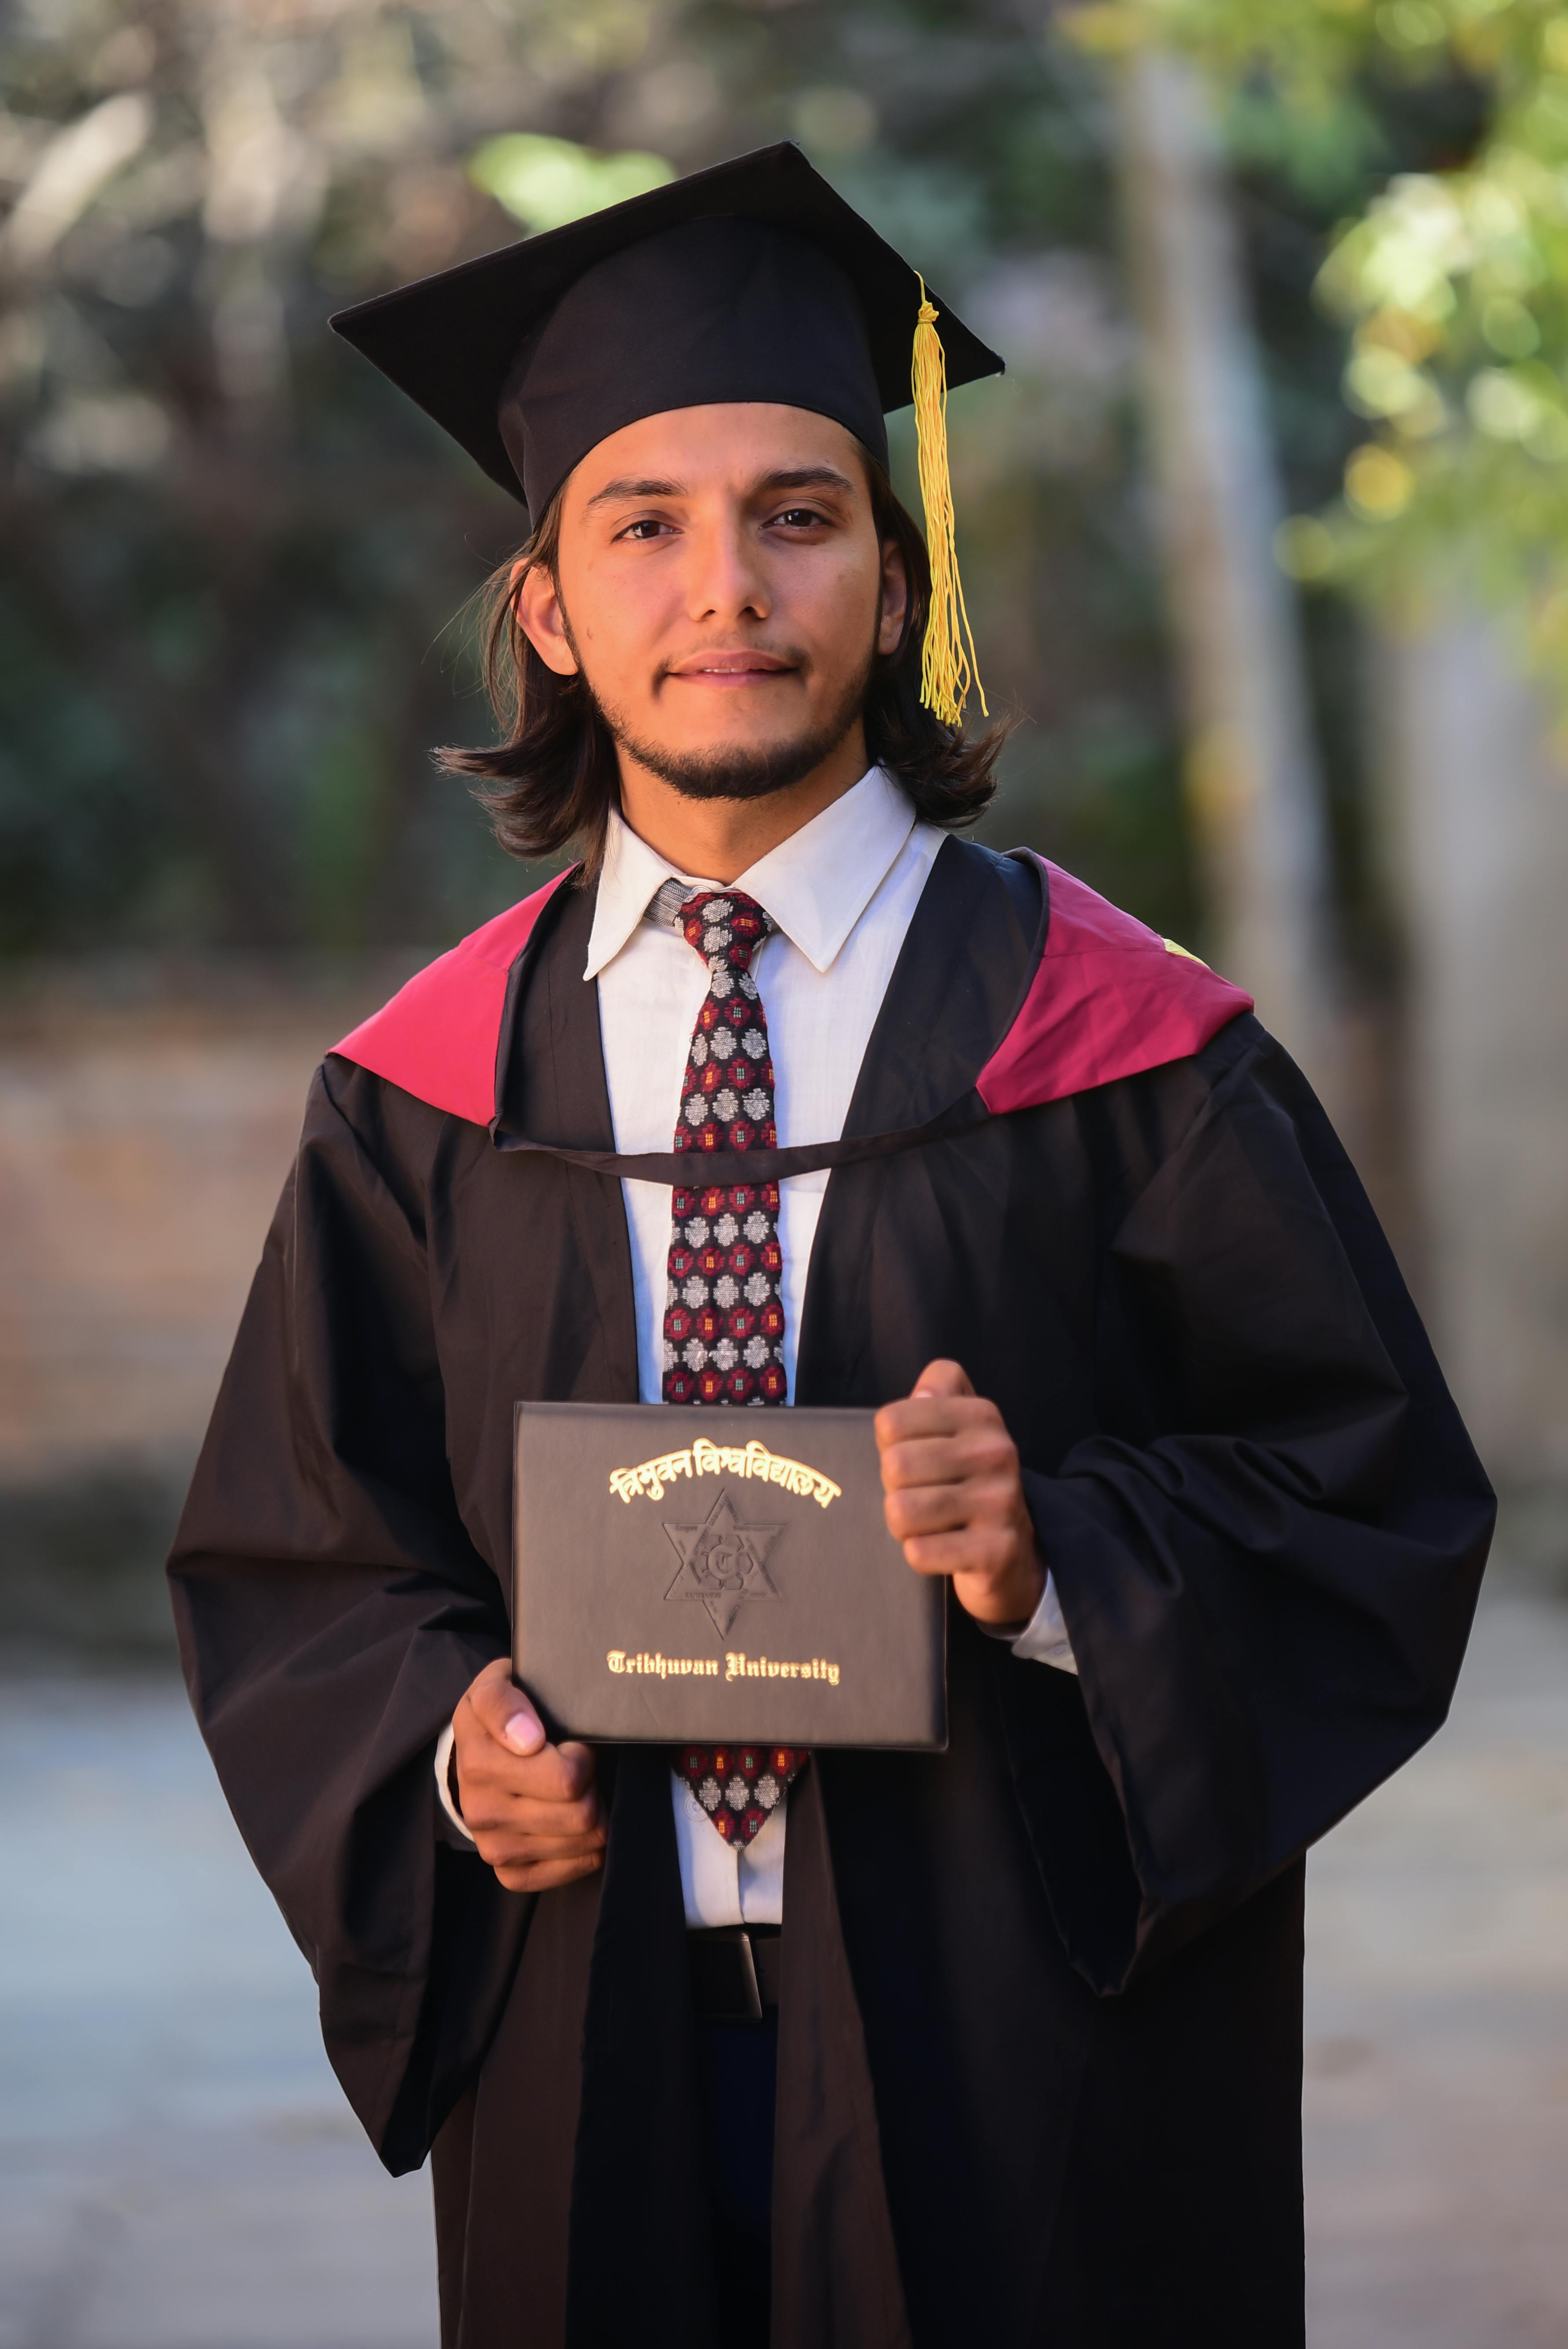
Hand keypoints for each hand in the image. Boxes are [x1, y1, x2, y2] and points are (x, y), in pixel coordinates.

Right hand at [452, 1658, 605, 1892]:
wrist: (474, 1753)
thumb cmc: (503, 1712)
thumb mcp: (497, 1684)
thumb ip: (505, 1702)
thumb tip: (528, 1740)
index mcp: (478, 1760)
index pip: (565, 1779)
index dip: (582, 1757)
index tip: (571, 1742)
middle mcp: (479, 1808)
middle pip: (581, 1813)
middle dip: (592, 1784)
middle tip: (580, 1765)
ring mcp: (492, 1845)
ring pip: (583, 1842)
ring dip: (593, 1813)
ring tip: (575, 1789)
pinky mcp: (508, 1872)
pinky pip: (570, 1870)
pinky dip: (585, 1847)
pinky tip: (573, 1821)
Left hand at [875, 1360, 1046, 1628]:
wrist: (1014, 1549)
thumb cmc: (968, 1478)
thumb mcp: (958, 1424)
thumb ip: (939, 1388)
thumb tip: (922, 1393)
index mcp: (981, 1415)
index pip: (891, 1422)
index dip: (889, 1446)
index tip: (915, 1457)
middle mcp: (996, 1453)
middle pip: (894, 1465)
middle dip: (895, 1487)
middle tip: (920, 1494)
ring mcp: (1000, 1503)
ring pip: (901, 1511)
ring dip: (903, 1524)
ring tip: (928, 1522)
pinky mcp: (996, 1550)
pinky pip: (919, 1552)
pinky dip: (919, 1554)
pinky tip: (942, 1547)